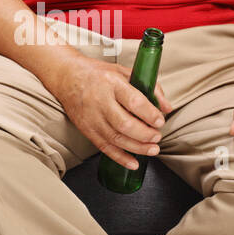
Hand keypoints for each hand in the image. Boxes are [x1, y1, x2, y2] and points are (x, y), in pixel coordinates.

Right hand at [50, 53, 171, 170]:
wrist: (66, 76)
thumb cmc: (97, 74)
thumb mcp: (123, 72)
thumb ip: (149, 87)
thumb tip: (166, 107)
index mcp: (111, 82)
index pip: (133, 101)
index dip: (149, 114)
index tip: (160, 120)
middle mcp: (100, 100)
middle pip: (125, 124)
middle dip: (145, 134)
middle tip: (157, 136)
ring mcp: (92, 116)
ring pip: (116, 138)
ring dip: (137, 148)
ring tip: (152, 149)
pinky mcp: (86, 128)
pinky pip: (104, 147)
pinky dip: (120, 158)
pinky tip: (133, 163)